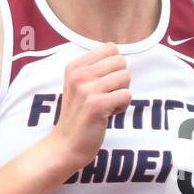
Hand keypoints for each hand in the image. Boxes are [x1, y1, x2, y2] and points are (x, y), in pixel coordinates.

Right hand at [42, 44, 131, 175]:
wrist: (66, 144)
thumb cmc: (79, 114)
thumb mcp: (79, 84)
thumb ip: (95, 66)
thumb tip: (116, 49)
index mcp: (74, 66)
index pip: (111, 49)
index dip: (114, 67)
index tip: (102, 83)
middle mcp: (79, 75)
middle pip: (121, 62)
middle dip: (120, 80)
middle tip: (106, 95)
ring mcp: (86, 90)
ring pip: (126, 77)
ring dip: (121, 94)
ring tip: (106, 105)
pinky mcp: (96, 105)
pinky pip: (127, 95)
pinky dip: (122, 107)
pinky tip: (108, 114)